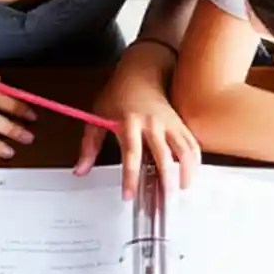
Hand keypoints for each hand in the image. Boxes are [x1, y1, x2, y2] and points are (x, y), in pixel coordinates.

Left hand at [74, 42, 200, 199]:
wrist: (140, 72)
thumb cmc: (117, 95)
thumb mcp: (97, 117)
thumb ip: (89, 146)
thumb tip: (80, 171)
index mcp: (129, 122)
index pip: (131, 154)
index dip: (130, 177)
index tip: (129, 195)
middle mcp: (152, 123)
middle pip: (163, 156)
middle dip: (166, 180)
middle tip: (165, 201)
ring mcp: (169, 123)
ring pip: (184, 150)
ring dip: (186, 172)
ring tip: (181, 190)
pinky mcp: (180, 123)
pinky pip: (192, 143)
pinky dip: (194, 161)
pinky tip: (189, 175)